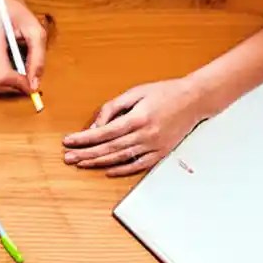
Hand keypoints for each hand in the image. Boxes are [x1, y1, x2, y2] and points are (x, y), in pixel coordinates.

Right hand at [0, 0, 45, 95]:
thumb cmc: (13, 11)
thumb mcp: (34, 29)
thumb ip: (38, 58)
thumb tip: (35, 84)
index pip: (3, 78)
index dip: (20, 86)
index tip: (33, 86)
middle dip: (14, 88)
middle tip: (29, 81)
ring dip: (6, 84)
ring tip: (19, 71)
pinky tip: (6, 66)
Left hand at [63, 77, 221, 176]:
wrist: (195, 99)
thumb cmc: (164, 92)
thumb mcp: (135, 93)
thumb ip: (113, 108)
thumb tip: (95, 126)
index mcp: (138, 118)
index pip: (104, 133)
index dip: (84, 139)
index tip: (68, 142)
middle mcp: (145, 134)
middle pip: (109, 148)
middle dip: (85, 154)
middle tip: (68, 158)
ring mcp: (154, 145)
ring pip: (120, 158)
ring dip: (98, 162)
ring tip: (80, 164)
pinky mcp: (161, 152)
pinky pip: (138, 165)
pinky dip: (122, 169)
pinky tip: (107, 170)